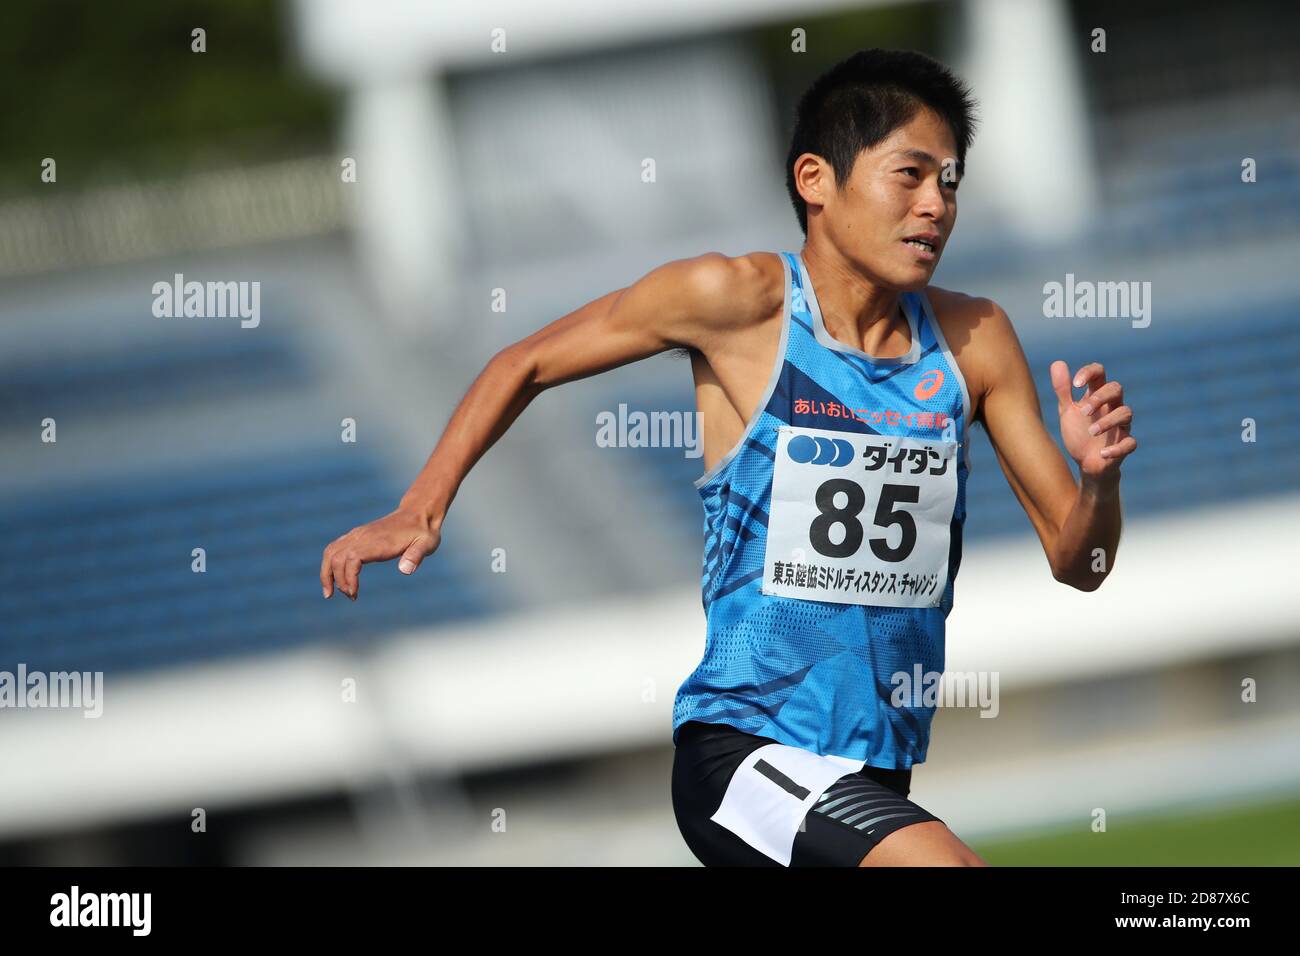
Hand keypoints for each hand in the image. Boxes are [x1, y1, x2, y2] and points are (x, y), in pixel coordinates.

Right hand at [320, 507, 440, 600]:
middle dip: (336, 580)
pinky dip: (329, 564)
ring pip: (330, 552)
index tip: (355, 593)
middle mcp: (362, 536)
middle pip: (335, 557)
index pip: (351, 558)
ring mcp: (357, 534)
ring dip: (327, 573)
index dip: (349, 577)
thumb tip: (405, 570)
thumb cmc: (423, 532)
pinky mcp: (356, 535)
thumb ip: (416, 556)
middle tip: (350, 597)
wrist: (418, 514)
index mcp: (377, 541)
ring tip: (330, 593)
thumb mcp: (427, 544)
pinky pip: (335, 548)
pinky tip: (335, 580)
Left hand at [1050, 360, 1137, 483]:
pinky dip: (1117, 448)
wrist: (1085, 463)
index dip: (1090, 373)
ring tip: (1091, 433)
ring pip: (1126, 413)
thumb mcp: (1067, 411)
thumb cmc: (1078, 433)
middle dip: (1100, 397)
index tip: (1076, 384)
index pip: (1100, 373)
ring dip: (1108, 422)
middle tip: (1083, 412)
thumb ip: (1063, 390)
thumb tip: (1057, 362)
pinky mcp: (1125, 445)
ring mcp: (1121, 426)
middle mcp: (1112, 407)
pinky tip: (1102, 453)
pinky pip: (1130, 443)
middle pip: (1116, 389)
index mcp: (1097, 396)